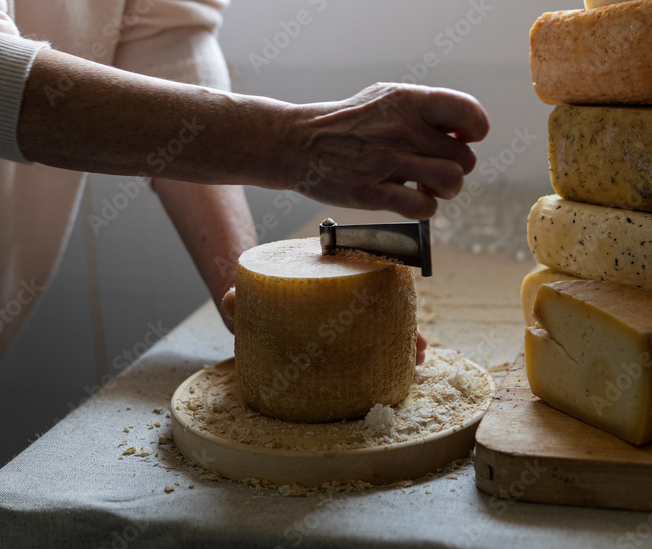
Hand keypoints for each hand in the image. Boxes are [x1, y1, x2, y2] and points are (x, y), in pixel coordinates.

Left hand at [222, 286, 426, 364]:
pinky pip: (367, 345)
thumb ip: (237, 296)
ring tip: (421, 361)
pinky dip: (386, 355)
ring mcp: (342, 318)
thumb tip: (228, 299)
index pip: (363, 283)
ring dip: (402, 342)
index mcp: (327, 280)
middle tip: (422, 348)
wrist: (247, 299)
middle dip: (405, 328)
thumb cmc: (254, 291)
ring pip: (380, 326)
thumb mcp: (248, 293)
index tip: (403, 309)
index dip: (387, 298)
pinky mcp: (338, 340)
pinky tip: (404, 371)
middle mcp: (341, 297)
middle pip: (380, 308)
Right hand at [283, 83, 488, 218]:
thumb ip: (424, 110)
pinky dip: (424, 208)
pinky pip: (424, 208)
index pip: (468, 112)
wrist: (298, 142)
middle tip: (434, 168)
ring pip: (451, 181)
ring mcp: (386, 161)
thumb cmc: (348, 123)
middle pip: (464, 157)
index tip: (462, 138)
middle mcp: (400, 129)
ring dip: (445, 189)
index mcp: (406, 100)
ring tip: (426, 185)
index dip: (476, 130)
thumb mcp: (385, 99)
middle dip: (456, 167)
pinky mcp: (371, 192)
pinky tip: (409, 199)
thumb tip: (466, 131)